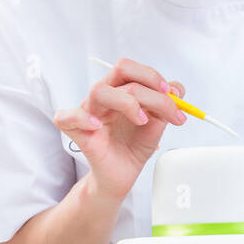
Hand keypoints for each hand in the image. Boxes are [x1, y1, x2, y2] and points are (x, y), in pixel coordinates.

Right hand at [53, 58, 187, 199]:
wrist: (123, 174)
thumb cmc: (134, 145)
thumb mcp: (158, 123)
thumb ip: (167, 103)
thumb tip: (176, 88)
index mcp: (121, 90)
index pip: (131, 68)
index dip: (152, 75)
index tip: (171, 93)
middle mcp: (105, 97)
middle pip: (119, 71)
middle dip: (147, 83)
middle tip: (164, 101)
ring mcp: (89, 111)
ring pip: (99, 91)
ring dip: (127, 102)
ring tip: (141, 120)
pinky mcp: (76, 131)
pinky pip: (67, 117)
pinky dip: (83, 117)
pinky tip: (98, 125)